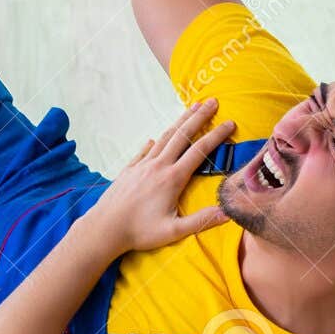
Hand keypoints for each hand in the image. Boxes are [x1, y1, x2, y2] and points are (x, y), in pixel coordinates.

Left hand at [82, 100, 233, 252]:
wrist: (104, 228)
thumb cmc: (139, 231)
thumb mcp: (173, 231)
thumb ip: (202, 221)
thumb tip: (228, 212)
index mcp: (172, 178)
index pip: (199, 150)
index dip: (216, 135)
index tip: (230, 122)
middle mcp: (157, 166)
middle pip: (182, 135)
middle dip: (199, 117)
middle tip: (213, 101)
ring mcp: (141, 165)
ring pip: (164, 138)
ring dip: (179, 122)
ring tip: (191, 109)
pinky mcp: (129, 170)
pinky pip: (144, 151)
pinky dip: (153, 142)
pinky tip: (154, 139)